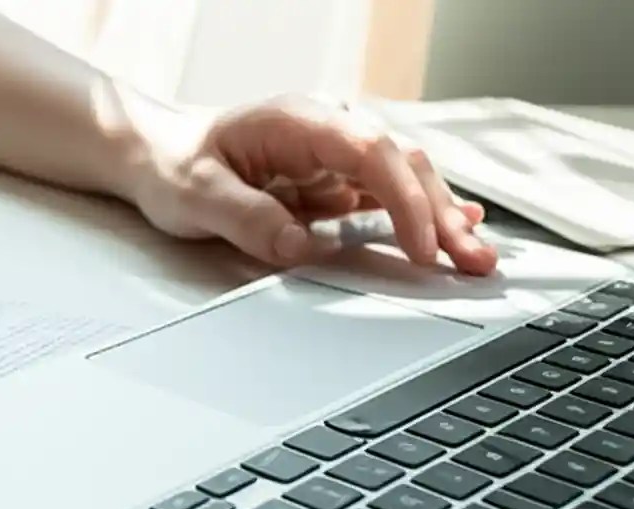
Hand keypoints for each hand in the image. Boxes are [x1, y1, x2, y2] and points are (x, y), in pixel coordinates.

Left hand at [121, 94, 496, 274]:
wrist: (157, 156)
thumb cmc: (174, 166)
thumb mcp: (196, 195)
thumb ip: (246, 217)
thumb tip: (301, 247)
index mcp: (299, 123)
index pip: (371, 154)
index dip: (404, 199)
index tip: (421, 245)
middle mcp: (327, 133)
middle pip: (401, 167)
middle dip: (440, 214)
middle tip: (472, 261)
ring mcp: (333, 159)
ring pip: (403, 183)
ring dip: (440, 220)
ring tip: (475, 259)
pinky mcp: (333, 184)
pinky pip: (385, 200)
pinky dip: (419, 219)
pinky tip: (456, 232)